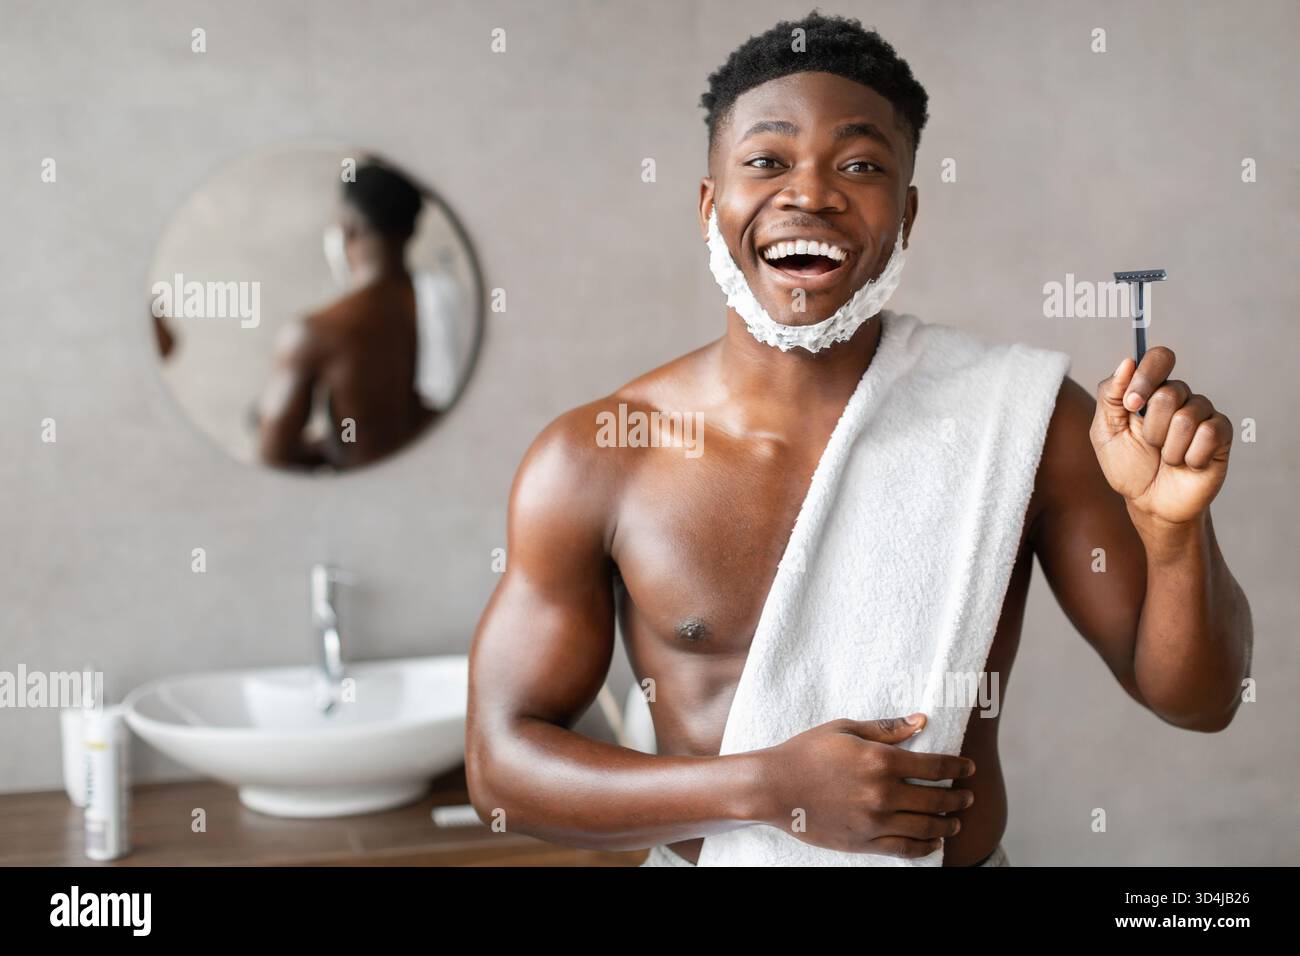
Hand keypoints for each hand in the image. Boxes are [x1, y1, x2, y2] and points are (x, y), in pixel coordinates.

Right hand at [758, 714, 974, 856]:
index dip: (958, 766)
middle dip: (959, 797)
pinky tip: (934, 842)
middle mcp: (883, 793)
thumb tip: (921, 721)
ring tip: (955, 821)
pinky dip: (925, 847)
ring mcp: (875, 820)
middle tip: (968, 796)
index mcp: (881, 760)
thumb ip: (886, 728)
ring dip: (947, 824)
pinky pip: (905, 848)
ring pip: (926, 827)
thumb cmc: (807, 751)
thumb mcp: (845, 729)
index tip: (969, 768)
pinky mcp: (864, 841)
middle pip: (936, 798)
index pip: (935, 765)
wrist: (774, 786)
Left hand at [1091, 346, 1232, 525]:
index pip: (1160, 358)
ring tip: (1167, 458)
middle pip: (1170, 391)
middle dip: (1152, 427)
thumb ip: (1110, 395)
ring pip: (1187, 417)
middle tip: (1149, 445)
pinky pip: (1208, 434)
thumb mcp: (1105, 432)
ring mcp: (1203, 414)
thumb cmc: (1128, 467)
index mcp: (1151, 390)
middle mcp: (1180, 397)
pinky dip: (1190, 457)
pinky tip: (1188, 465)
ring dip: (1169, 447)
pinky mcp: (1221, 435)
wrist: (1150, 504)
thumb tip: (1127, 362)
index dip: (1146, 376)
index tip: (1131, 403)